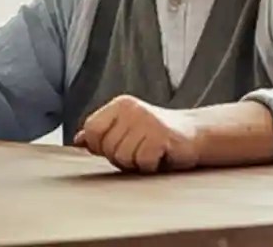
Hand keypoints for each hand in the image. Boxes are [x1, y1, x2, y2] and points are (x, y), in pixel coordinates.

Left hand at [73, 95, 199, 172]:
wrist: (194, 135)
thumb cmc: (156, 137)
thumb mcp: (126, 131)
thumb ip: (102, 135)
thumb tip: (78, 140)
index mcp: (120, 104)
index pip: (92, 129)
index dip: (100, 146)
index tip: (118, 147)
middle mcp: (132, 108)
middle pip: (107, 146)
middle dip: (121, 158)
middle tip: (139, 151)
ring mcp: (147, 120)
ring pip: (123, 156)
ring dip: (136, 163)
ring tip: (150, 153)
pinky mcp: (161, 135)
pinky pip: (142, 162)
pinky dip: (151, 166)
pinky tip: (161, 157)